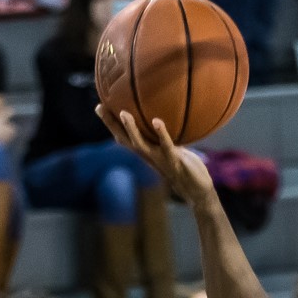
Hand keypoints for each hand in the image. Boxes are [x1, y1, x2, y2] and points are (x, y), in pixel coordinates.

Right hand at [99, 108, 216, 201]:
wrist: (197, 191)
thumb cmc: (186, 168)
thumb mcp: (172, 150)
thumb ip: (165, 139)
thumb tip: (162, 119)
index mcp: (146, 152)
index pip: (123, 137)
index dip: (111, 124)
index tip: (100, 106)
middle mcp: (148, 156)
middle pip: (124, 140)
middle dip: (111, 124)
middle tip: (100, 107)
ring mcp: (160, 160)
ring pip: (140, 145)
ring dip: (131, 129)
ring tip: (124, 114)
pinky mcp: (175, 161)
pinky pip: (167, 146)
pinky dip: (161, 133)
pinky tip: (157, 121)